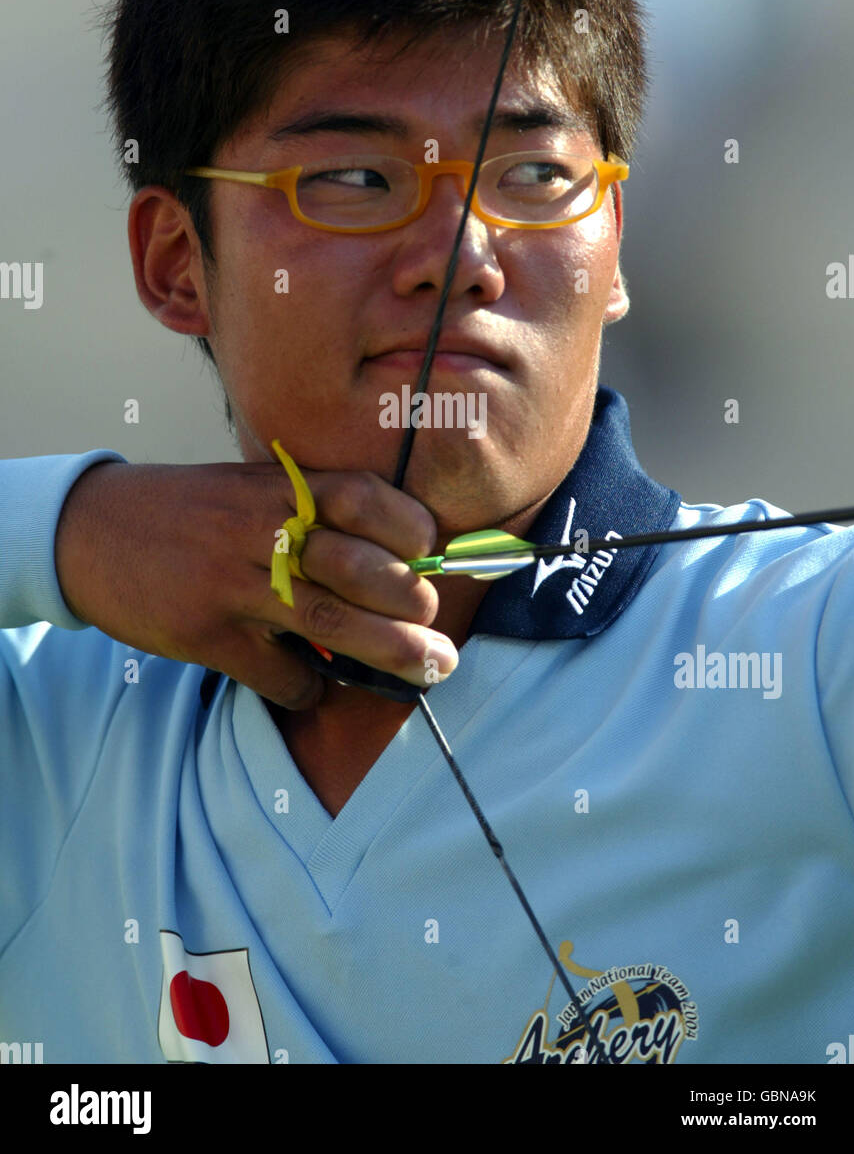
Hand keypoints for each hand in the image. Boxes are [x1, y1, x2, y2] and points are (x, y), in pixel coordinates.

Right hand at [54, 459, 457, 708]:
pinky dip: (305, 687)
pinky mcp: (203, 632)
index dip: (408, 524)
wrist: (90, 531)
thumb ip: (308, 511)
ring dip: (388, 650)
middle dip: (411, 602)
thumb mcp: (248, 488)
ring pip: (328, 619)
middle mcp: (259, 529)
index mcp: (276, 488)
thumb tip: (392, 556)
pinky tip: (314, 690)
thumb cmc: (188, 511)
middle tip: (439, 632)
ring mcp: (230, 582)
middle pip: (356, 566)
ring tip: (428, 669)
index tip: (433, 551)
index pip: (360, 495)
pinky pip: (273, 668)